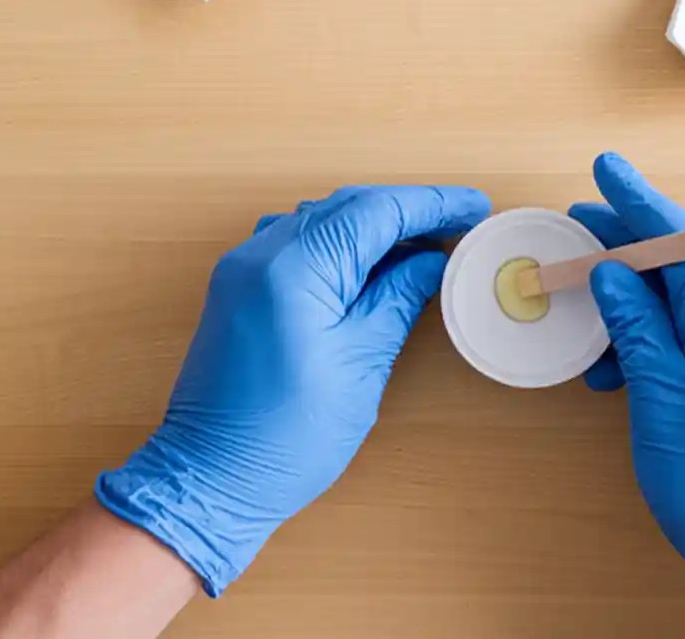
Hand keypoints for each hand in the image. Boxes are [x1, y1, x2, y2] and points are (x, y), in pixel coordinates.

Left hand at [97, 186, 491, 595]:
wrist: (209, 480)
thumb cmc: (286, 435)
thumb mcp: (361, 364)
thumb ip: (398, 300)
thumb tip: (431, 262)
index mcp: (294, 268)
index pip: (376, 211)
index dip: (432, 204)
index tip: (475, 207)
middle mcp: (261, 254)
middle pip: (347, 208)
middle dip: (408, 212)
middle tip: (461, 225)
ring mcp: (243, 269)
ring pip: (322, 222)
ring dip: (375, 226)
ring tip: (425, 246)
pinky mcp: (239, 290)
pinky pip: (297, 244)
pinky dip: (341, 246)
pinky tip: (372, 267)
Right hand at [571, 154, 684, 636]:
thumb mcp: (658, 393)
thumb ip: (635, 323)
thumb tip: (612, 271)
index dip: (639, 200)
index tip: (604, 168)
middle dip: (632, 241)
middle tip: (578, 228)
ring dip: (640, 295)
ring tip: (588, 312)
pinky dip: (662, 328)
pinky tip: (618, 359)